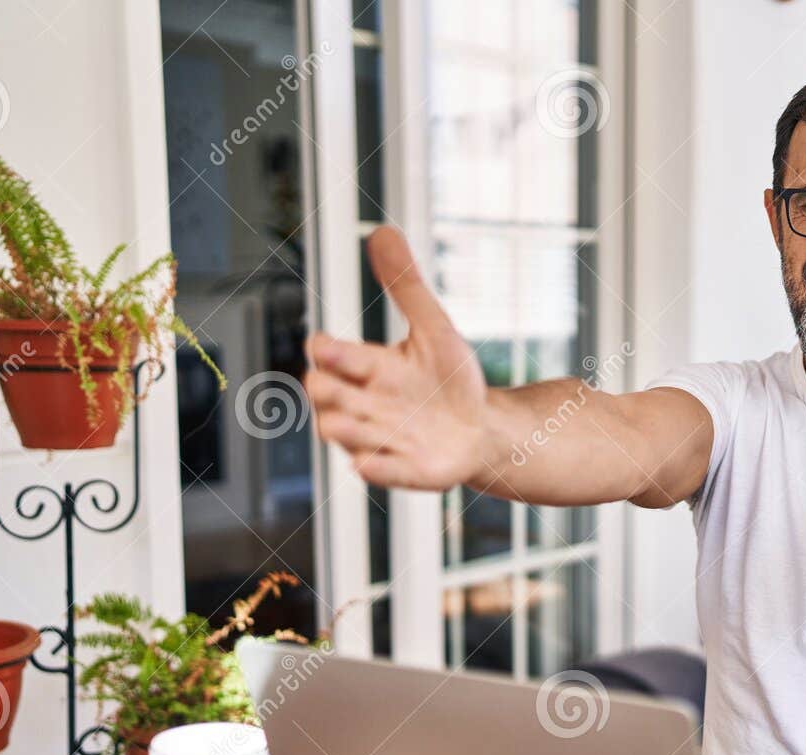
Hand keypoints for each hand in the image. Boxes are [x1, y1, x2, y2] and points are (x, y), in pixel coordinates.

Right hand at [304, 225, 489, 489]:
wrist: (482, 429)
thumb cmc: (451, 380)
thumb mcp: (434, 329)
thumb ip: (406, 286)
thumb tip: (382, 231)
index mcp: (366, 367)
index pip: (328, 355)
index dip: (326, 350)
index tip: (330, 347)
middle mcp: (362, 403)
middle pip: (323, 394)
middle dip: (327, 388)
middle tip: (339, 383)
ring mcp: (377, 439)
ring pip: (341, 433)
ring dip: (346, 426)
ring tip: (358, 420)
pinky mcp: (397, 469)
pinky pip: (376, 471)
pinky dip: (375, 466)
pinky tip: (373, 462)